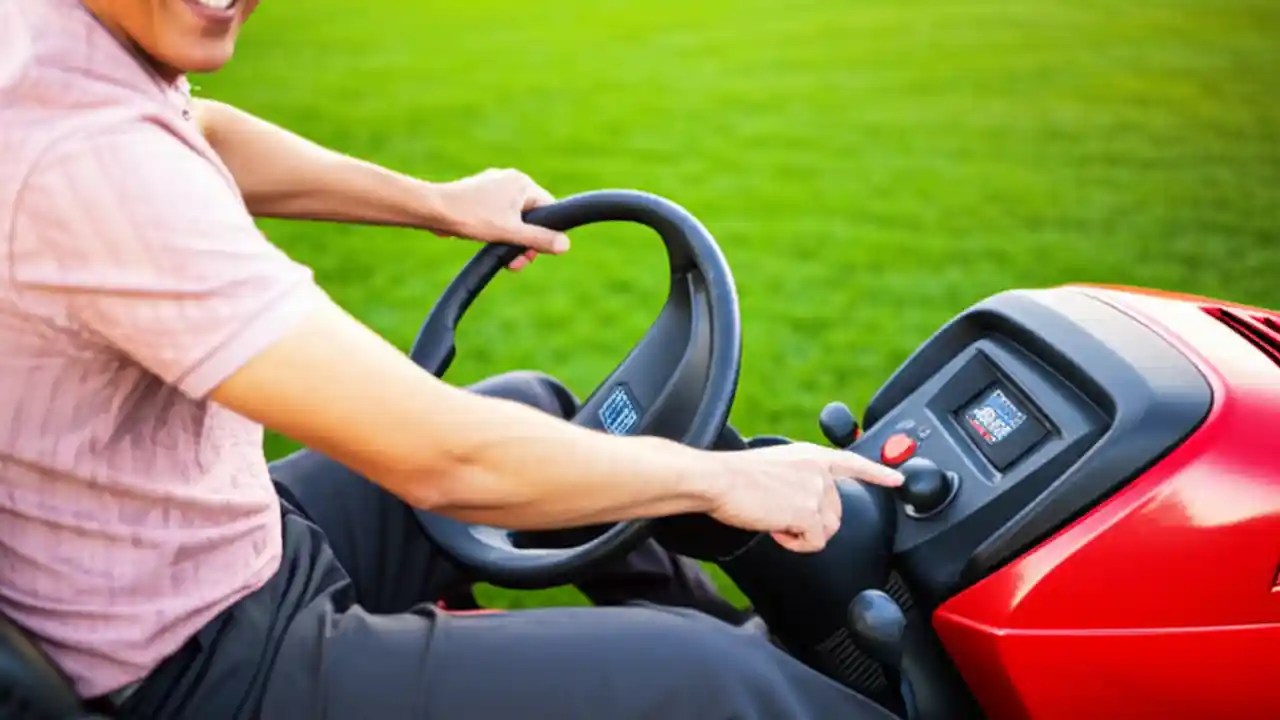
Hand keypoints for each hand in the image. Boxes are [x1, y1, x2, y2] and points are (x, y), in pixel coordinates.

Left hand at [428, 168, 569, 270]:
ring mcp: (494, 185)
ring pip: (514, 217)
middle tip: (513, 263)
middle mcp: (511, 180)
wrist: (434, 209)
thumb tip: (566, 245)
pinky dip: (497, 230)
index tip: (531, 253)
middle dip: (525, 241)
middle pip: (531, 216)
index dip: (544, 234)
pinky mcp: (480, 193)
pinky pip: (498, 214)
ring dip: (510, 239)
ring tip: (498, 254)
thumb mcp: (511, 233)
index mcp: (523, 184)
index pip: (549, 210)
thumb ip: (540, 239)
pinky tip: (486, 241)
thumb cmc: (472, 217)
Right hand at [707, 443, 903, 552]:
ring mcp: (816, 491)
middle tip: (780, 517)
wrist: (719, 480)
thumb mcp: (773, 465)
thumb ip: (796, 476)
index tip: (897, 479)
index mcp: (810, 455)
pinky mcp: (808, 513)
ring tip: (775, 521)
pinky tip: (776, 529)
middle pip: (835, 511)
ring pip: (826, 529)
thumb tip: (797, 498)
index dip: (877, 473)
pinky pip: (814, 542)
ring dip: (802, 533)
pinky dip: (795, 543)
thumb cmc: (734, 476)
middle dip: (811, 521)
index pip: (852, 462)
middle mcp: (818, 471)